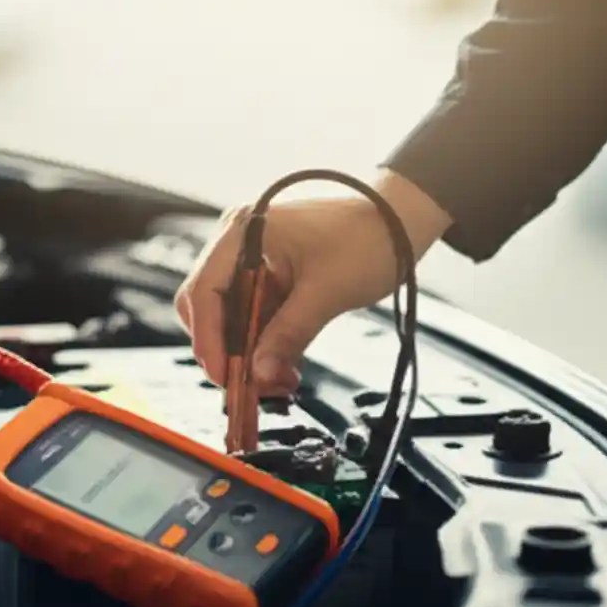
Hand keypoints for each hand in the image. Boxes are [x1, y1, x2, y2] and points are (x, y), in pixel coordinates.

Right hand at [173, 169, 451, 394]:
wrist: (402, 220)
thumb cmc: (370, 239)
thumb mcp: (327, 292)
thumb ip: (289, 335)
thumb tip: (259, 375)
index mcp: (244, 231)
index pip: (204, 291)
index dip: (209, 340)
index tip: (225, 377)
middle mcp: (237, 240)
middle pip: (207, 305)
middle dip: (225, 350)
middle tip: (248, 386)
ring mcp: (250, 256)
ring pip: (229, 315)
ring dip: (247, 352)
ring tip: (278, 381)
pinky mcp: (266, 272)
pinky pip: (251, 314)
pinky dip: (263, 342)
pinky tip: (283, 366)